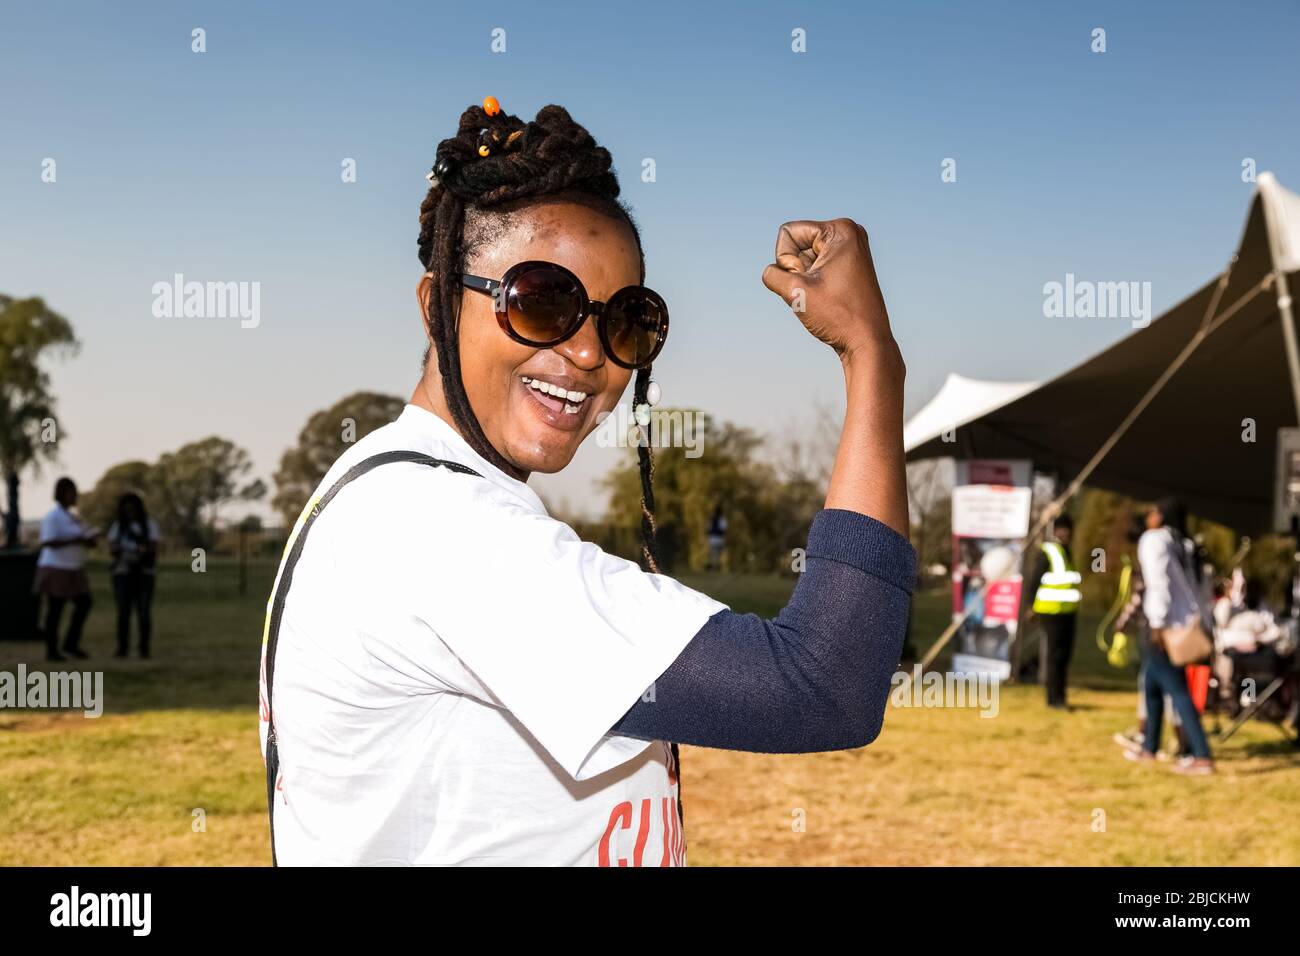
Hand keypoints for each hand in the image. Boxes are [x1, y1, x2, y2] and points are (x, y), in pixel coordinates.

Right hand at [760, 218, 897, 359]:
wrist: (867, 341)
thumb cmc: (837, 316)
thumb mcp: (795, 292)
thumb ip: (772, 275)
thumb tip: (771, 271)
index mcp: (841, 229)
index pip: (787, 232)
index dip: (787, 260)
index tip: (809, 281)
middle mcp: (849, 232)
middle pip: (796, 243)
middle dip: (797, 269)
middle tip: (818, 291)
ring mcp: (850, 247)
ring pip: (803, 256)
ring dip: (803, 278)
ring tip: (824, 295)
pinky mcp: (848, 263)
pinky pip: (815, 265)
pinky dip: (812, 282)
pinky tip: (827, 297)